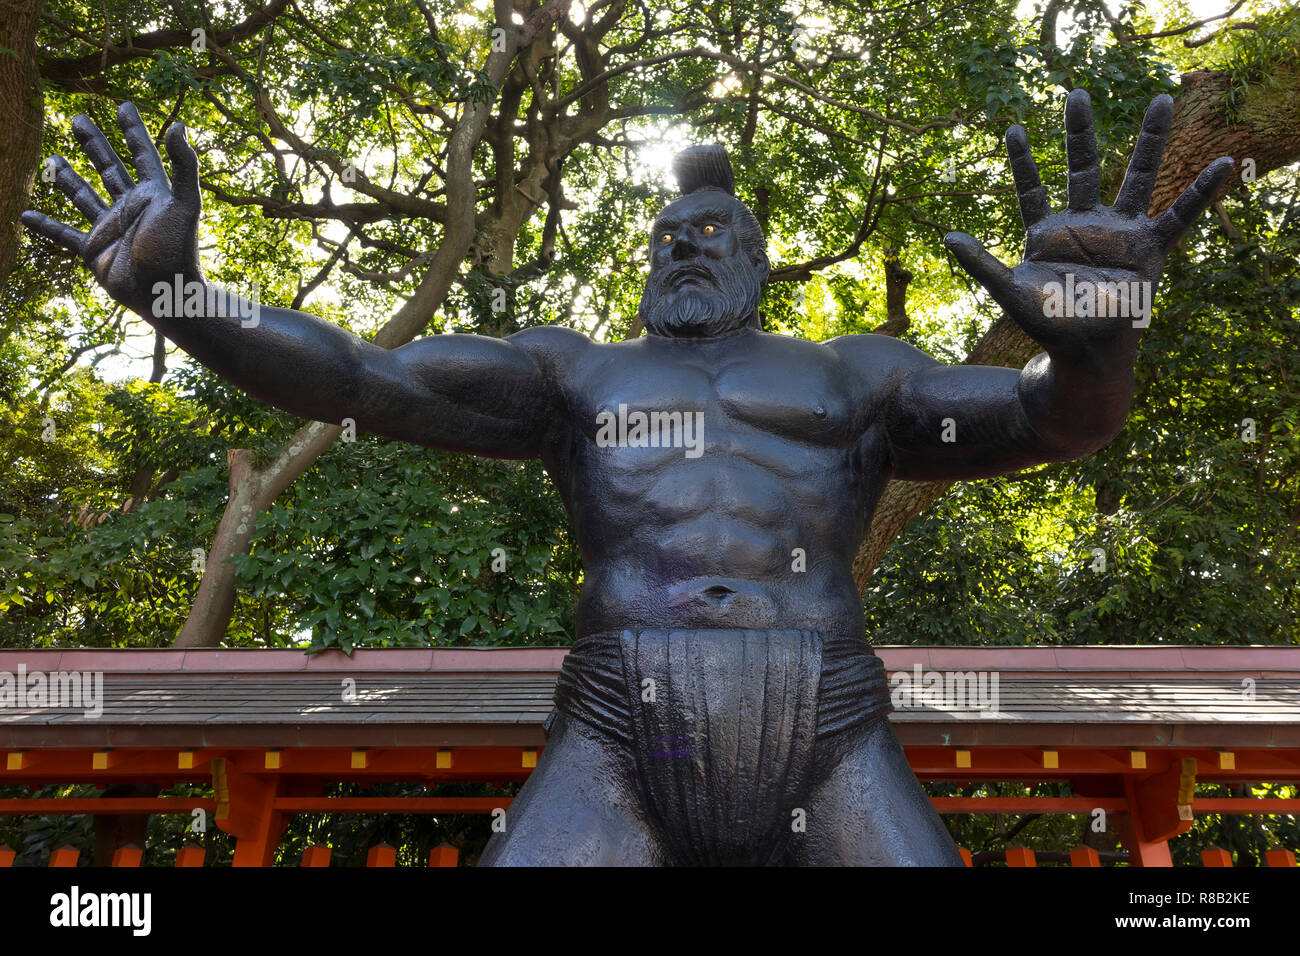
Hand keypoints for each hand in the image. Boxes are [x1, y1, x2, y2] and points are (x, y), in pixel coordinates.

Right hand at [22, 102, 201, 313]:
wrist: (164, 291)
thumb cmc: (177, 248)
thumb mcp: (184, 203)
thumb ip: (184, 165)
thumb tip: (179, 125)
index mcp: (153, 194)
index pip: (142, 154)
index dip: (133, 130)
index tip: (124, 105)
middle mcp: (131, 207)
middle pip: (109, 167)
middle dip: (95, 143)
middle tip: (78, 118)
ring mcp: (111, 227)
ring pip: (84, 195)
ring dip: (68, 176)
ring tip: (52, 157)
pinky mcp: (94, 249)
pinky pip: (64, 233)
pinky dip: (46, 225)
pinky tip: (25, 216)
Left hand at [943, 90, 1233, 358]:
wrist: (1082, 352)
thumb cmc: (1047, 324)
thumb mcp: (1008, 292)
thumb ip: (980, 264)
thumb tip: (947, 237)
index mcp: (1048, 234)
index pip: (1031, 189)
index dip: (1022, 161)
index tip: (1012, 128)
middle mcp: (1085, 226)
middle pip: (1085, 167)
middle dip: (1080, 132)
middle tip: (1075, 92)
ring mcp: (1118, 234)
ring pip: (1138, 177)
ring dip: (1151, 140)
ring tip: (1163, 99)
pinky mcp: (1148, 250)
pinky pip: (1179, 217)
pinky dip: (1202, 192)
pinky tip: (1225, 164)